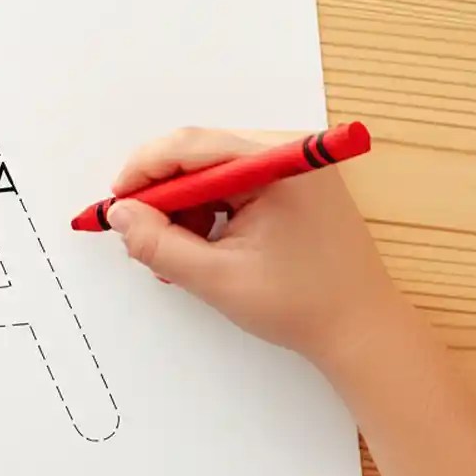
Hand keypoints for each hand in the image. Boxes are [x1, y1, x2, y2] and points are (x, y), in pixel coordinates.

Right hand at [105, 127, 402, 366]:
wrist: (361, 329)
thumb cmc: (303, 304)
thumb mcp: (216, 278)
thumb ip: (159, 244)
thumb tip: (119, 214)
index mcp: (276, 163)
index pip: (189, 146)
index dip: (143, 173)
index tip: (114, 206)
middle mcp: (286, 150)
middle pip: (198, 154)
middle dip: (163, 197)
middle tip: (141, 237)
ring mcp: (292, 163)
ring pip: (210, 170)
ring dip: (185, 208)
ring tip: (181, 254)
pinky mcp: (292, 181)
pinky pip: (232, 182)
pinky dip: (209, 211)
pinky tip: (207, 246)